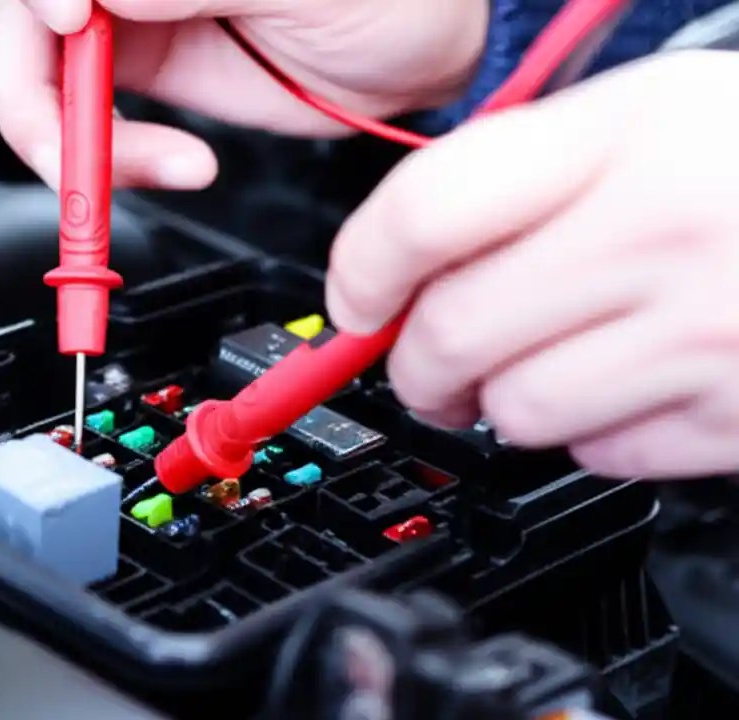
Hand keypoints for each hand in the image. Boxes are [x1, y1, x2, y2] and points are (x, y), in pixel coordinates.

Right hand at [0, 0, 487, 188]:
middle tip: (78, 152)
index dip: (44, 0)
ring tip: (163, 169)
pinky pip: (93, 121)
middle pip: (31, 29)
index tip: (72, 25)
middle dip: (41, 100)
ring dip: (78, 144)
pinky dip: (112, 161)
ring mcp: (135, 19)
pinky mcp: (153, 70)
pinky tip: (175, 167)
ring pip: (50, 81)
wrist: (428, 54)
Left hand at [325, 50, 738, 478]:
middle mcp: (668, 234)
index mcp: (632, 136)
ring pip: (516, 410)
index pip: (431, 212)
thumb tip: (390, 261)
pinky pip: (599, 454)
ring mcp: (709, 336)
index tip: (355, 296)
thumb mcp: (647, 112)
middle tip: (421, 354)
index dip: (362, 266)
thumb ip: (514, 174)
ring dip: (498, 398)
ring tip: (533, 361)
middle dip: (412, 358)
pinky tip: (622, 381)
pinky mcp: (737, 418)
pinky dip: (586, 432)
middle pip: (452, 331)